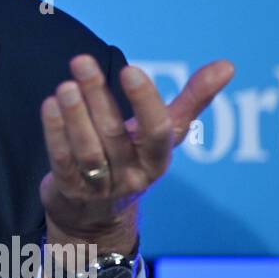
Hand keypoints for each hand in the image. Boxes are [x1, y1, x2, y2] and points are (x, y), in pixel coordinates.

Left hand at [38, 55, 234, 247]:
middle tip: (82, 61)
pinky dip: (55, 132)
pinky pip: (62, 160)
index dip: (145, 101)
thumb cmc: (133, 158)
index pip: (158, 131)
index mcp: (158, 159)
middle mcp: (131, 175)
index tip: (131, 69)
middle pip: (114, 134)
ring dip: (75, 115)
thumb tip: (228, 65)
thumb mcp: (164, 135)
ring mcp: (99, 186)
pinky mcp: (70, 190)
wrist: (96, 216)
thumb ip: (192, 100)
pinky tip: (50, 106)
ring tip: (66, 85)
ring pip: (87, 149)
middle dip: (98, 95)